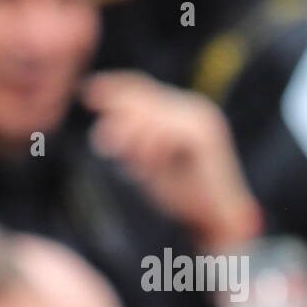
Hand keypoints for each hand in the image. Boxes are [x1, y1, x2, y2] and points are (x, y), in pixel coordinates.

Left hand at [83, 72, 262, 250]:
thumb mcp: (148, 160)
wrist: (218, 219)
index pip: (143, 88)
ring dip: (136, 141)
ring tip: (137, 171)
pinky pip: (163, 129)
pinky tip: (150, 169)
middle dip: (121, 122)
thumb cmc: (184, 196)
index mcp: (184, 111)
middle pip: (143, 96)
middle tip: (106, 147)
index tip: (87, 93)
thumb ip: (131, 136)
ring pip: (150, 113)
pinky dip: (152, 149)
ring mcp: (202, 118)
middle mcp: (196, 108)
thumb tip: (106, 115)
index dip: (113, 87)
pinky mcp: (204, 133)